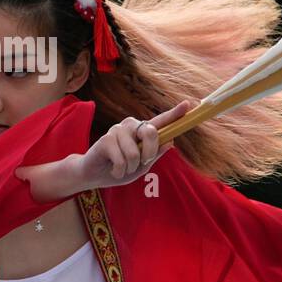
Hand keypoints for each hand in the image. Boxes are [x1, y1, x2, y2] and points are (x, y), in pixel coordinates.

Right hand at [72, 100, 193, 189]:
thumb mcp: (142, 166)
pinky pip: (121, 159)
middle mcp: (131, 126)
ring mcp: (118, 129)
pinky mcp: (106, 138)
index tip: (187, 105)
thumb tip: (170, 141)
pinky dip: (119, 171)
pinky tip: (113, 170)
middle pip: (152, 132)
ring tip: (121, 168)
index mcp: (143, 132)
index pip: (161, 121)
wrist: (93, 176)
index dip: (175, 114)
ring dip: (130, 167)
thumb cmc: (120, 169)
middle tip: (141, 164)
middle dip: (149, 154)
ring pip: (135, 152)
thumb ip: (155, 154)